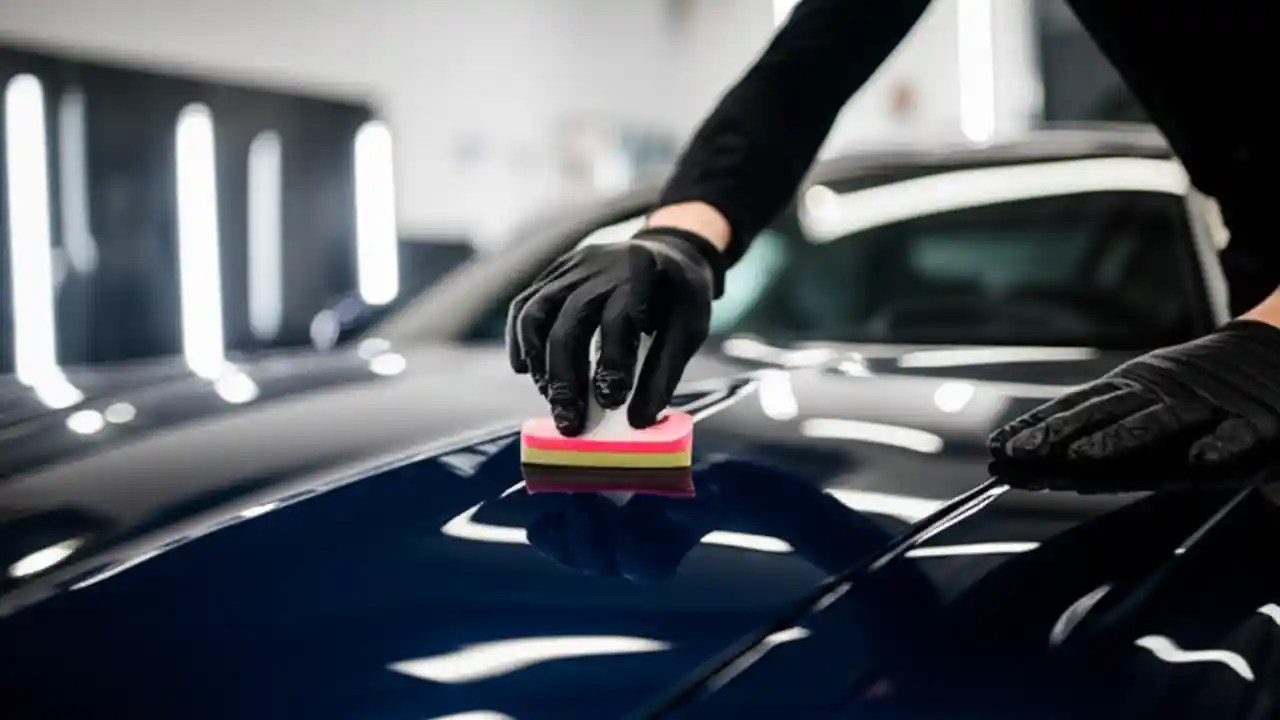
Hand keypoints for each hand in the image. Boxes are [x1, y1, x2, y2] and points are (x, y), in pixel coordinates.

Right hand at [507, 227, 722, 434]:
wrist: (668, 252)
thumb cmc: (679, 296)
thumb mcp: (688, 329)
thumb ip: (664, 373)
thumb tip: (638, 421)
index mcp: (641, 271)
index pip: (618, 319)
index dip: (612, 364)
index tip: (611, 403)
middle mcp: (600, 263)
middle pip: (569, 321)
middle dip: (565, 377)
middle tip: (569, 421)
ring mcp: (571, 265)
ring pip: (536, 312)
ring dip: (539, 363)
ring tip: (550, 398)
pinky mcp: (554, 274)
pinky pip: (525, 305)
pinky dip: (520, 340)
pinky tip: (526, 370)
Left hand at [991, 320, 1279, 466]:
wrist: (1274, 354)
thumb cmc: (1202, 388)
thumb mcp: (1147, 400)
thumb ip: (1100, 427)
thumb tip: (1035, 457)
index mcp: (1133, 390)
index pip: (1075, 408)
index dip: (1037, 426)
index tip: (998, 447)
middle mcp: (1160, 394)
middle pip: (1101, 413)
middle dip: (1057, 433)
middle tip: (1018, 453)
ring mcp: (1204, 407)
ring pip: (1155, 422)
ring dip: (1116, 440)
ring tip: (1082, 457)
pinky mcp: (1253, 422)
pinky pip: (1233, 436)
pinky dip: (1216, 446)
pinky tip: (1199, 460)